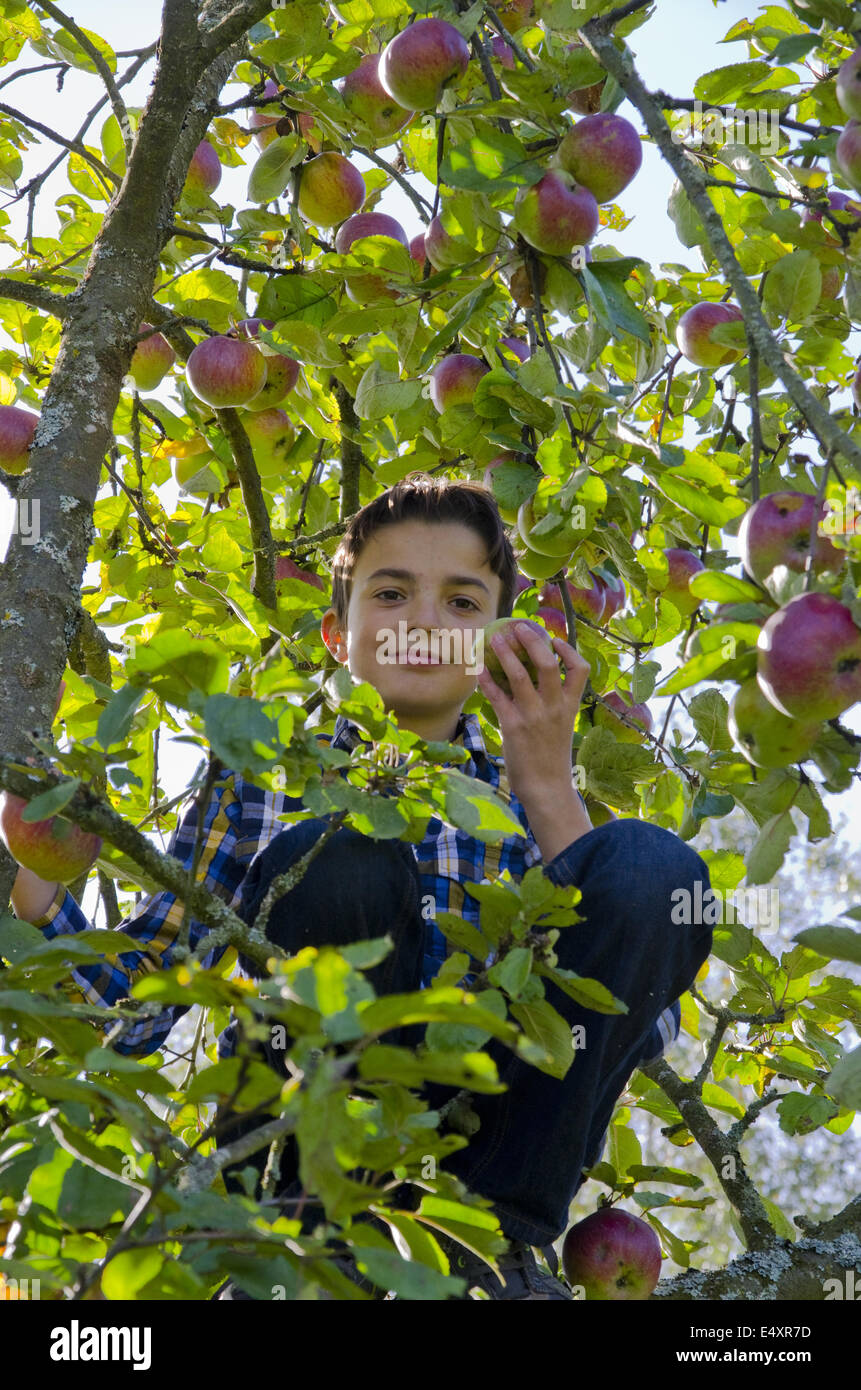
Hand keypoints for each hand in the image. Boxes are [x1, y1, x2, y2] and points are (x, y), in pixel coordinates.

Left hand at [476, 621, 590, 856]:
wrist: (547, 787)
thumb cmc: (552, 757)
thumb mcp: (563, 727)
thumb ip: (556, 704)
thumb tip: (539, 681)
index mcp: (570, 706)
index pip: (580, 670)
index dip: (568, 650)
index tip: (555, 638)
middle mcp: (554, 707)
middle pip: (549, 664)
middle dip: (533, 641)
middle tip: (520, 627)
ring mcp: (533, 716)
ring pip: (520, 675)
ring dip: (506, 653)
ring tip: (496, 638)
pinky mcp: (513, 726)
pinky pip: (497, 696)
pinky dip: (487, 680)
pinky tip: (479, 668)